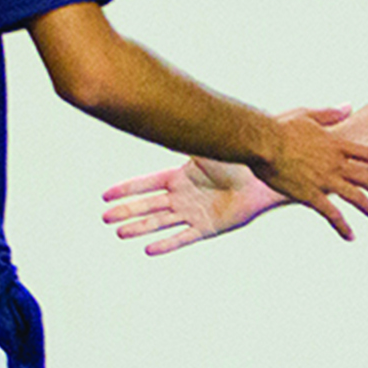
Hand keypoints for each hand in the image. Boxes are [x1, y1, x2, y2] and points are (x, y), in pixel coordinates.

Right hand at [103, 157, 282, 255]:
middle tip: (105, 218)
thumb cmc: (238, 160)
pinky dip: (167, 244)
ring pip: (160, 223)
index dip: (127, 189)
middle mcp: (183, 196)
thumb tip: (167, 118)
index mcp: (180, 176)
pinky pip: (183, 237)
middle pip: (148, 206)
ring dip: (140, 228)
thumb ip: (188, 139)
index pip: (146, 184)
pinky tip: (149, 249)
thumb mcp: (208, 148)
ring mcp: (193, 213)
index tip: (105, 196)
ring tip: (120, 233)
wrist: (262, 180)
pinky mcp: (206, 228)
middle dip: (126, 211)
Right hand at [251, 107, 367, 240]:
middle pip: (367, 178)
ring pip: (356, 197)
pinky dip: (343, 226)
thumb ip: (330, 114)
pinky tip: (351, 236)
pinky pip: (332, 214)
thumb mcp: (308, 115)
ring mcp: (325, 179)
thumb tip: (348, 106)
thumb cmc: (280, 126)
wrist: (262, 142)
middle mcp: (335, 163)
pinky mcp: (310, 195)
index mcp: (336, 144)